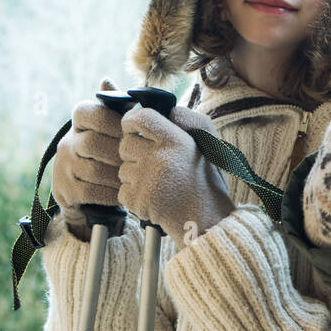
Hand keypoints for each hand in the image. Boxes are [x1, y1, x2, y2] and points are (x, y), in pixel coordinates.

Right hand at [52, 78, 124, 240]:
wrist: (86, 189)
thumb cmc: (110, 150)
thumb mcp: (113, 127)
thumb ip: (117, 107)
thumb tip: (106, 80)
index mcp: (80, 123)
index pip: (89, 113)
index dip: (111, 121)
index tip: (130, 131)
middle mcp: (67, 143)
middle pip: (91, 144)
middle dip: (118, 153)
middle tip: (139, 159)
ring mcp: (64, 167)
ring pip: (93, 170)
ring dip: (118, 175)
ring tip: (136, 177)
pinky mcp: (65, 190)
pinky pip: (90, 192)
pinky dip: (111, 193)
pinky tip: (125, 192)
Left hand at [117, 104, 235, 244]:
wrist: (206, 219)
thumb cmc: (205, 178)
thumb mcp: (208, 143)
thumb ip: (188, 120)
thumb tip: (166, 110)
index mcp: (177, 141)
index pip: (142, 117)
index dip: (131, 119)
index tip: (132, 126)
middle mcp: (160, 158)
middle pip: (125, 144)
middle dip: (133, 152)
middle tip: (153, 162)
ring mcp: (147, 181)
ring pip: (122, 168)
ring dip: (134, 175)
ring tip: (158, 183)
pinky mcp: (138, 201)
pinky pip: (122, 190)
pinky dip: (133, 194)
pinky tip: (153, 197)